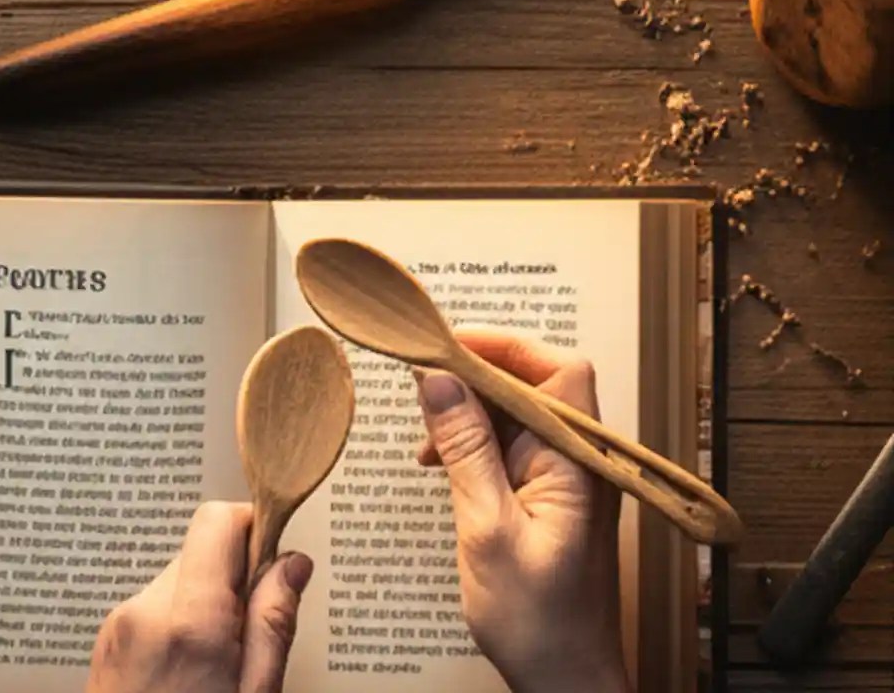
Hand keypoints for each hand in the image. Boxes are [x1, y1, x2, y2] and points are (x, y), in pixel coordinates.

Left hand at [85, 501, 313, 692]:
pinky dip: (182, 626)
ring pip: (181, 582)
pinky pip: (157, 609)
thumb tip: (292, 564)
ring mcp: (118, 625)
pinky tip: (191, 674)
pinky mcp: (108, 640)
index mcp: (188, 624)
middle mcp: (144, 612)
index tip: (276, 559)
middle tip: (255, 637)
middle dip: (236, 582)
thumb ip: (274, 625)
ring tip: (221, 668)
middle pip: (202, 553)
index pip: (217, 522)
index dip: (254, 529)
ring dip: (209, 607)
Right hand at [413, 330, 630, 692]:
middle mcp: (580, 460)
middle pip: (535, 383)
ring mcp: (567, 476)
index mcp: (577, 463)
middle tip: (425, 386)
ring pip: (519, 412)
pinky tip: (443, 461)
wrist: (564, 677)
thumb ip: (465, 449)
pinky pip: (513, 444)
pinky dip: (475, 442)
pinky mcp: (550, 494)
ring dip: (471, 413)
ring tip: (429, 438)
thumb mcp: (486, 528)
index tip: (447, 346)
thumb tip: (439, 382)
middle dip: (477, 377)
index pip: (555, 370)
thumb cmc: (538, 621)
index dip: (503, 347)